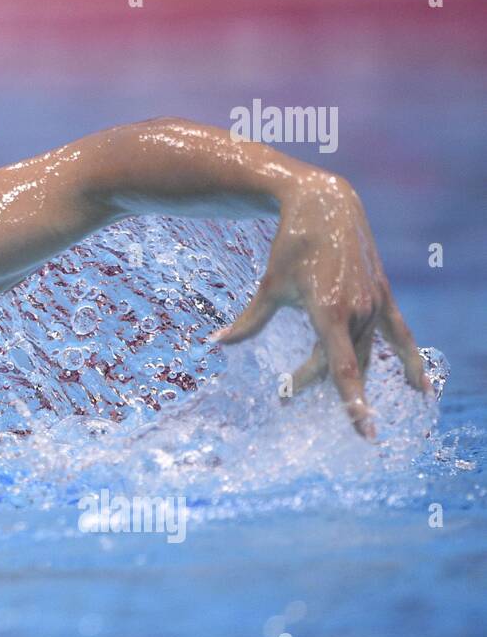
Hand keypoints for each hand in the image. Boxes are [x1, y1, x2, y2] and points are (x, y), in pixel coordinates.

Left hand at [210, 170, 429, 437]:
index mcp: (328, 310)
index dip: (352, 402)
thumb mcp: (268, 287)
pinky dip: (410, 362)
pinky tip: (421, 389)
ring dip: (336, 371)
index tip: (363, 430)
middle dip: (311, 381)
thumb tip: (215, 344)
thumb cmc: (291, 247)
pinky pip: (402, 335)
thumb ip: (249, 322)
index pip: (343, 368)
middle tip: (283, 393)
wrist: (325, 206)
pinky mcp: (384, 296)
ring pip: (361, 353)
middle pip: (341, 364)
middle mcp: (358, 310)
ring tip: (303, 381)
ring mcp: (374, 304)